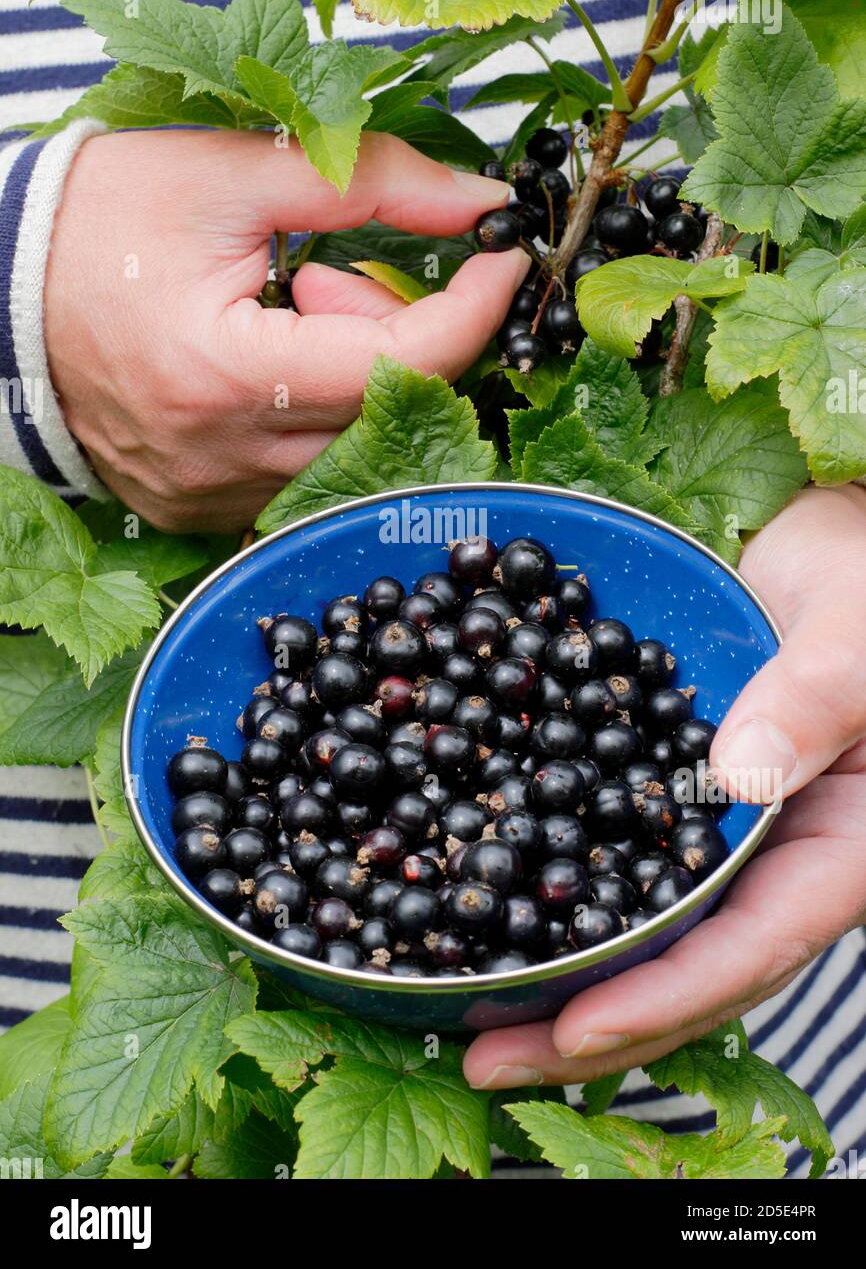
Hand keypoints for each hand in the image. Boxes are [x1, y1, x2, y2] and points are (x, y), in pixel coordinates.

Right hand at [45, 129, 525, 530]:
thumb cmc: (100, 222)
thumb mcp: (234, 175)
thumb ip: (369, 181)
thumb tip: (483, 203)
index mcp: (226, 375)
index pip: (400, 365)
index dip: (472, 310)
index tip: (502, 257)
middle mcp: (223, 460)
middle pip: (388, 416)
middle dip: (398, 338)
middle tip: (333, 277)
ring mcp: (210, 497)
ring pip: (353, 452)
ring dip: (355, 378)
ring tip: (287, 313)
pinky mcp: (201, 510)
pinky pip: (305, 475)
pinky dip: (317, 419)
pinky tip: (268, 367)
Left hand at [464, 484, 865, 1089]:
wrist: (831, 538)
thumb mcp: (856, 631)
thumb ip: (814, 697)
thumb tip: (736, 778)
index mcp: (836, 847)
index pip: (750, 947)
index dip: (662, 999)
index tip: (573, 1032)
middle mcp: (770, 856)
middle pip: (682, 965)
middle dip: (585, 1023)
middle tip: (484, 1059)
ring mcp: (715, 830)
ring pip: (639, 925)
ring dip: (557, 974)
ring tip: (469, 1013)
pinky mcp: (667, 791)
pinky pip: (608, 849)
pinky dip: (549, 884)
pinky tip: (483, 897)